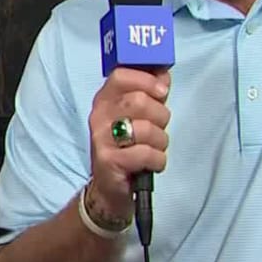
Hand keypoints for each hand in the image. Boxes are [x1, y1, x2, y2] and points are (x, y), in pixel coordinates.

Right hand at [86, 67, 170, 224]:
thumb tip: (163, 72)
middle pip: (138, 100)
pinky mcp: (109, 162)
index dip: (146, 80)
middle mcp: (99, 116)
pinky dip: (157, 161)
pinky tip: (151, 164)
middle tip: (158, 127)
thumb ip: (149, 93)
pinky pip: (146, 154)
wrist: (109, 189)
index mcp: (104, 99)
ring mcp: (101, 139)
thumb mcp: (136, 116)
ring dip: (161, 141)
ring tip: (154, 149)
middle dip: (160, 115)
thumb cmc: (127, 147)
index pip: (120, 75)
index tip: (162, 91)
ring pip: (146, 129)